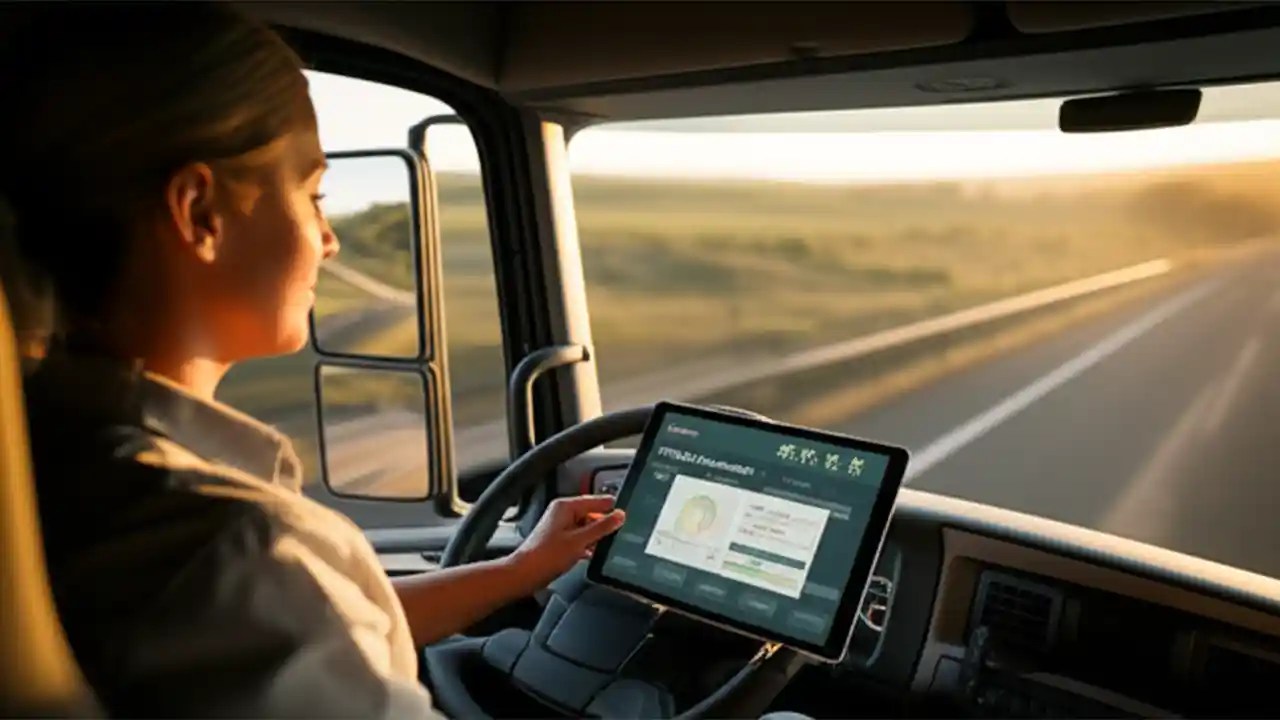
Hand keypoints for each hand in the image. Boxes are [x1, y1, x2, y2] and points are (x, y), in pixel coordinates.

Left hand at [507, 495, 625, 590]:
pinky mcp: (560, 539)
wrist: (526, 573)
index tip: (627, 515)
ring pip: (587, 527)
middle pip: (592, 514)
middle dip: (604, 525)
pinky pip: (580, 537)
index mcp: (566, 506)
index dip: (612, 508)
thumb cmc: (545, 556)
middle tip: (617, 535)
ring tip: (603, 547)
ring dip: (595, 537)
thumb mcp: (579, 540)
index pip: (596, 500)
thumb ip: (601, 527)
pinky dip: (587, 544)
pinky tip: (592, 553)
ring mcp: (560, 526)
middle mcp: (562, 513)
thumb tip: (619, 515)